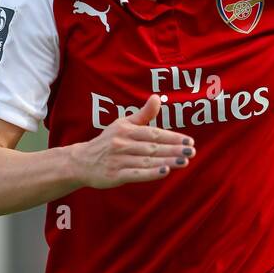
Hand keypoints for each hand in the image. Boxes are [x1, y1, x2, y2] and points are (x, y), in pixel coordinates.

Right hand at [70, 93, 194, 189]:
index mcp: (126, 130)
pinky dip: (151, 173)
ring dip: (167, 161)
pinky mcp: (115, 175)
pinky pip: (136, 174)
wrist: (81, 162)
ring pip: (147, 161)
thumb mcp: (122, 125)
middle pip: (152, 147)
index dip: (172, 137)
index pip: (153, 133)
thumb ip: (143, 115)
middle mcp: (122, 144)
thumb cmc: (107, 142)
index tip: (189, 140)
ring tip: (185, 161)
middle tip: (192, 151)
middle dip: (173, 149)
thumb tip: (157, 98)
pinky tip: (165, 172)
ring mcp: (118, 160)